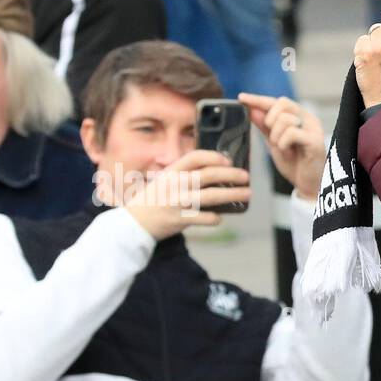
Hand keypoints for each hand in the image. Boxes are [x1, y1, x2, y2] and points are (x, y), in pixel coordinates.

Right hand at [121, 150, 248, 239]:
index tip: (228, 161)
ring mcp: (178, 202)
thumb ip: (183, 176)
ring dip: (233, 195)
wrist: (133, 223)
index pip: (195, 157)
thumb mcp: (163, 181)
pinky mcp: (180, 220)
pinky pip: (206, 218)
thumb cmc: (152, 201)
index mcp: (171, 172)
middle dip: (231, 175)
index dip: (214, 157)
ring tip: (247, 194)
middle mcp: (175, 184)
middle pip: (209, 175)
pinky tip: (220, 218)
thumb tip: (213, 174)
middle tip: (246, 177)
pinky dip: (216, 218)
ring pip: (212, 196)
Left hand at [239, 93, 325, 200]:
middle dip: (270, 120)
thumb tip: (252, 110)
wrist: (307, 186)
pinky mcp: (316, 141)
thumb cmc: (294, 164)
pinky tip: (289, 153)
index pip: (277, 101)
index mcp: (299, 117)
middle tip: (272, 138)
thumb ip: (264, 126)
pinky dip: (283, 144)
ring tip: (283, 149)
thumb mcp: (274, 143)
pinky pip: (291, 133)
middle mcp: (309, 119)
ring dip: (276, 136)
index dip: (258, 99)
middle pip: (283, 103)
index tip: (241, 98)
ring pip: (286, 119)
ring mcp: (314, 129)